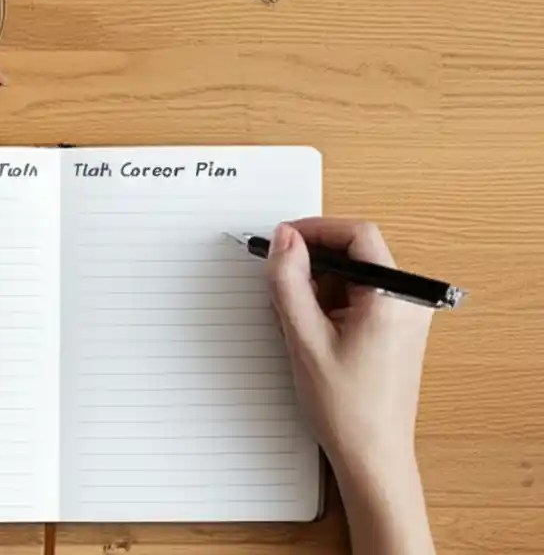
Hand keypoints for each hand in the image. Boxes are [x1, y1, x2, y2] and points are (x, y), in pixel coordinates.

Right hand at [266, 220, 434, 554]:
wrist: (372, 456)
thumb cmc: (345, 408)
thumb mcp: (304, 338)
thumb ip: (289, 282)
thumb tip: (284, 239)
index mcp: (392, 297)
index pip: (358, 235)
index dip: (316, 229)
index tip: (282, 240)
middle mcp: (407, 301)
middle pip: (357, 253)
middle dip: (314, 260)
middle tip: (280, 280)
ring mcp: (404, 316)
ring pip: (354, 276)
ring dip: (319, 284)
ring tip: (295, 318)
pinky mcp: (394, 331)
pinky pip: (358, 298)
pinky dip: (329, 303)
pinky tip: (311, 330)